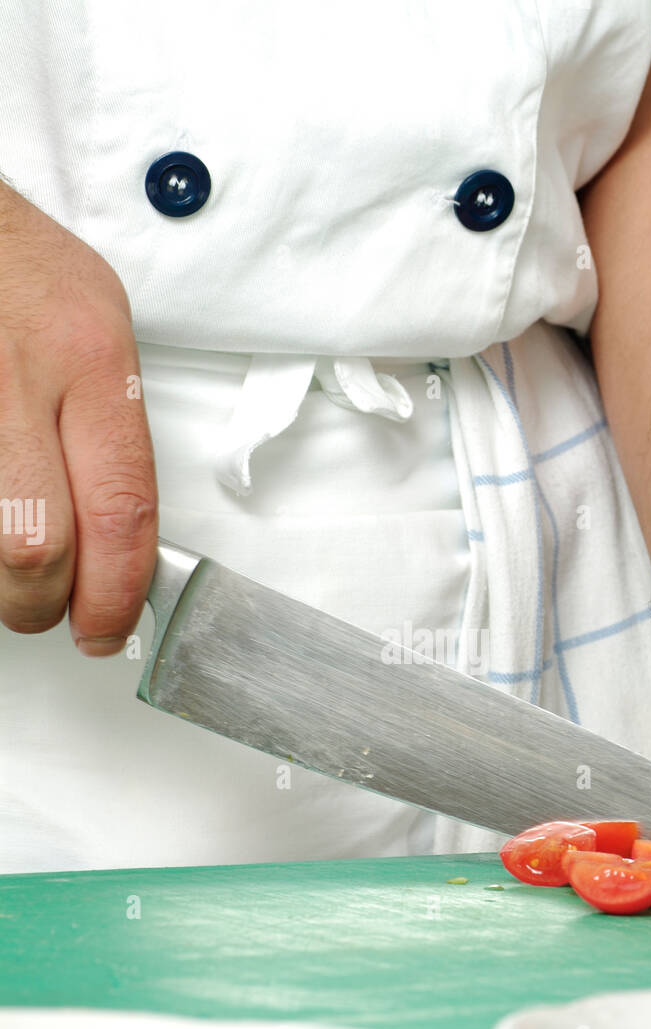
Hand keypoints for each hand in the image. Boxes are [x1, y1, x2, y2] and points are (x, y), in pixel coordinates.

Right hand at [0, 181, 155, 653]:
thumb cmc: (18, 265)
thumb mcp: (98, 326)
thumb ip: (113, 432)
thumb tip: (124, 537)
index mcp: (92, 361)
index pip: (120, 511)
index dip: (117, 592)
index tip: (109, 626)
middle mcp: (21, 378)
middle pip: (36, 546)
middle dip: (43, 606)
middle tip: (48, 613)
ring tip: (9, 571)